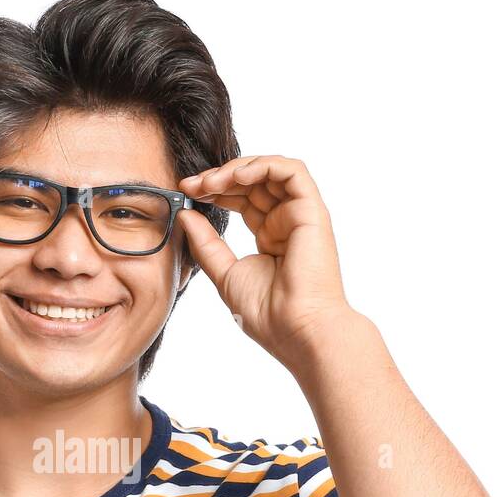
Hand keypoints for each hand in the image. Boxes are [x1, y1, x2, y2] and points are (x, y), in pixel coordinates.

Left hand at [177, 155, 350, 368]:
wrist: (296, 329)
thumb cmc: (267, 313)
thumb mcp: (224, 273)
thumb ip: (205, 243)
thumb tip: (185, 214)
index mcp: (270, 236)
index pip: (242, 200)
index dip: (214, 191)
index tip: (186, 193)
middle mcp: (286, 222)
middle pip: (253, 183)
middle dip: (218, 178)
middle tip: (190, 185)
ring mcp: (300, 215)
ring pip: (271, 171)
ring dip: (237, 169)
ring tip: (210, 181)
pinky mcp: (312, 211)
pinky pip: (292, 171)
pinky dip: (263, 166)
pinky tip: (237, 176)